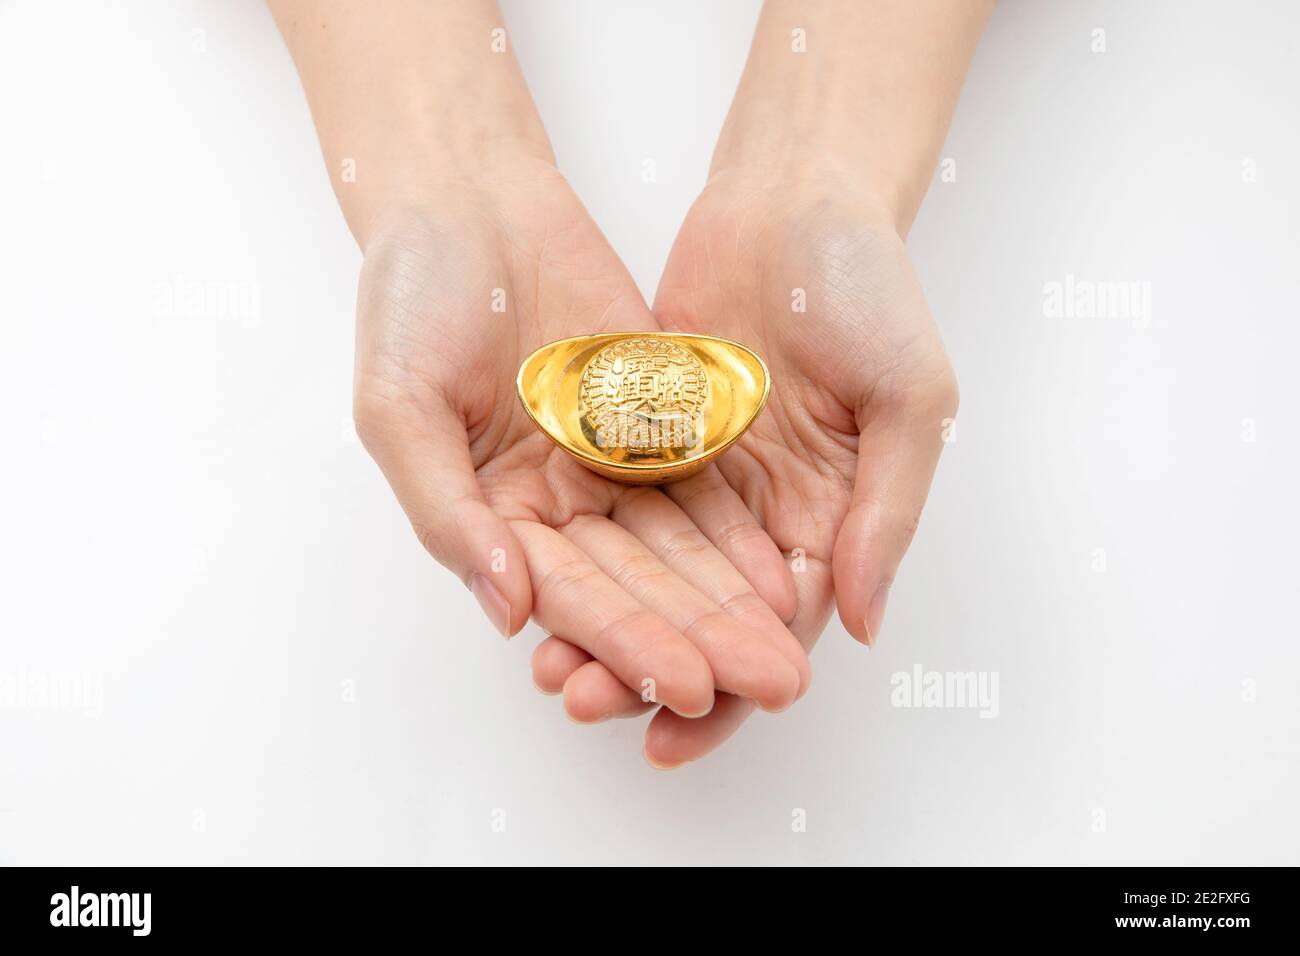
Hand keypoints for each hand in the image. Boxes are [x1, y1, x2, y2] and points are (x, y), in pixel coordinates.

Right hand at [353, 163, 809, 721]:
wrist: (468, 200)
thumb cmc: (410, 296)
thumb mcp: (397, 404)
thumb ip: (445, 509)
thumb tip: (506, 608)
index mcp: (492, 516)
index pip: (570, 597)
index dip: (629, 644)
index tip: (689, 689)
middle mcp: (557, 505)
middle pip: (642, 586)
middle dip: (706, 639)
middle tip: (774, 686)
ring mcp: (611, 463)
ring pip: (684, 548)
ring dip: (736, 602)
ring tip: (793, 653)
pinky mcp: (658, 419)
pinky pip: (707, 482)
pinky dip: (742, 529)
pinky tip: (785, 571)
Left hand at [533, 170, 957, 764]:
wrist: (797, 194)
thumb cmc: (873, 287)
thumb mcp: (910, 398)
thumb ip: (887, 510)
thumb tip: (862, 623)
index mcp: (831, 518)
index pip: (776, 627)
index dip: (730, 682)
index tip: (680, 727)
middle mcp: (761, 512)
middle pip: (698, 613)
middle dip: (645, 666)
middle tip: (586, 704)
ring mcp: (700, 475)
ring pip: (645, 571)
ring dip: (601, 622)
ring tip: (548, 667)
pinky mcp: (646, 432)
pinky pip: (609, 505)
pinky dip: (578, 550)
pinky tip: (534, 589)